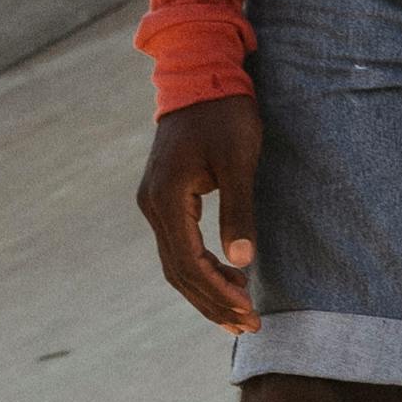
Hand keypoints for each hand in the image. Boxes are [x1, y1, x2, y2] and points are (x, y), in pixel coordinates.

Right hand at [137, 95, 264, 331]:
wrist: (201, 74)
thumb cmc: (224, 113)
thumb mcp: (239, 161)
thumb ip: (239, 211)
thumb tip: (241, 261)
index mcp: (166, 199)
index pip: (189, 263)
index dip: (219, 293)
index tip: (249, 312)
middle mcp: (152, 205)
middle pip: (178, 272)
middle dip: (213, 302)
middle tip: (249, 326)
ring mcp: (154, 203)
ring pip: (175, 264)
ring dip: (206, 291)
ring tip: (240, 314)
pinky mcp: (164, 199)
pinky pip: (178, 246)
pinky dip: (201, 269)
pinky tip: (228, 280)